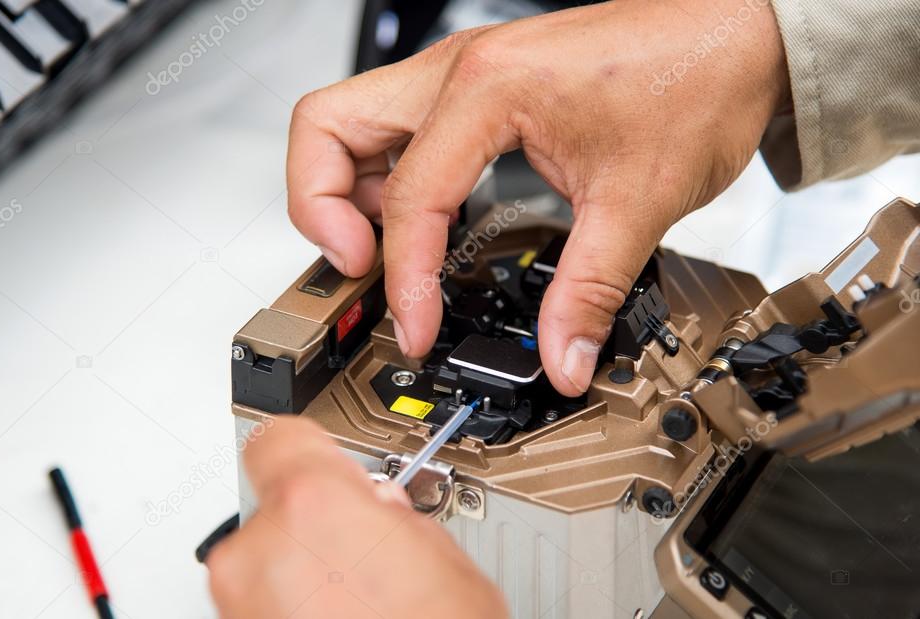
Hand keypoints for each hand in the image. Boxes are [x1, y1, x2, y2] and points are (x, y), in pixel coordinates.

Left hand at [204, 417, 507, 618]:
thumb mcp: (449, 565)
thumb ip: (397, 518)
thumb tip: (379, 510)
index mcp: (313, 507)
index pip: (281, 438)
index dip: (312, 450)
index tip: (329, 462)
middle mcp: (259, 553)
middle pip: (275, 509)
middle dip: (315, 528)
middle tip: (364, 556)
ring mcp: (239, 607)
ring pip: (264, 565)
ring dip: (300, 577)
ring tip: (358, 607)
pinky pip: (259, 610)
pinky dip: (290, 616)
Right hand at [286, 0, 789, 395]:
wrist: (739, 36)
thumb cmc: (695, 82)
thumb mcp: (637, 203)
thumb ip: (587, 293)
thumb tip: (561, 358)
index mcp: (489, 89)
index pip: (408, 198)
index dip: (402, 279)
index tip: (415, 328)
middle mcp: (458, 70)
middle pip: (327, 129)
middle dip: (322, 208)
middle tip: (356, 268)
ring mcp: (461, 73)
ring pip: (349, 123)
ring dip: (347, 191)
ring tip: (382, 251)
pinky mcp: (477, 87)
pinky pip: (396, 129)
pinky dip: (388, 179)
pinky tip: (425, 220)